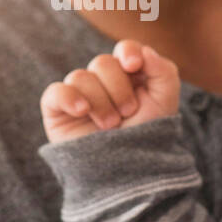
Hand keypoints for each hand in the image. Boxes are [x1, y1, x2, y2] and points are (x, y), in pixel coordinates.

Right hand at [40, 40, 180, 142]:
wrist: (129, 172)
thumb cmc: (147, 136)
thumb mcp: (165, 102)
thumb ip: (163, 69)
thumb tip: (141, 51)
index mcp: (128, 76)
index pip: (124, 49)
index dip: (128, 51)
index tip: (134, 66)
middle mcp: (102, 82)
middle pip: (102, 63)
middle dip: (118, 88)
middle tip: (128, 113)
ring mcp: (78, 95)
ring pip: (80, 77)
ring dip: (100, 102)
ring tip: (109, 126)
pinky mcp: (57, 110)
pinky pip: (55, 91)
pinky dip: (69, 97)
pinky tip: (82, 111)